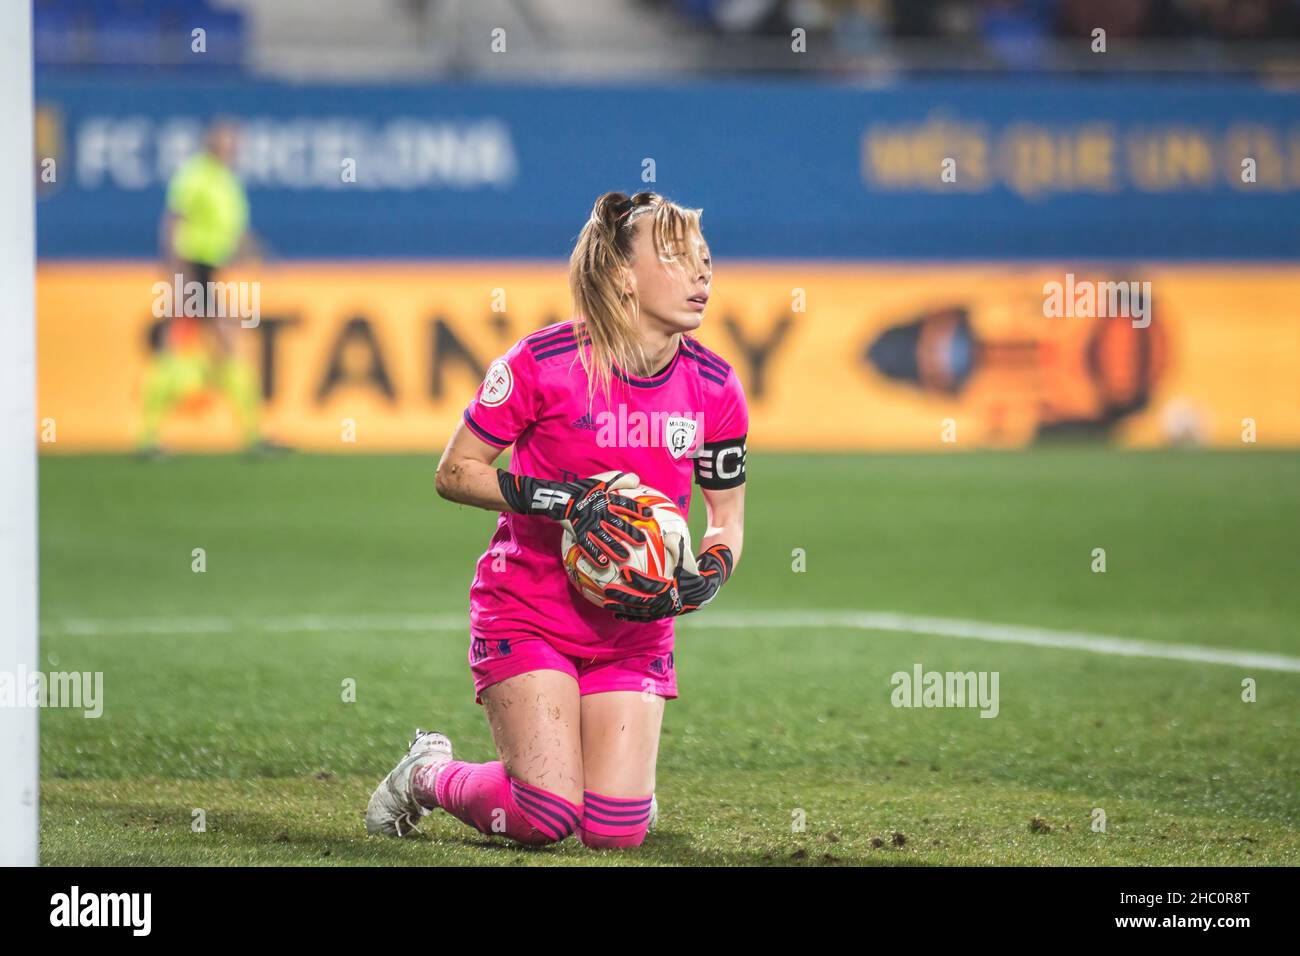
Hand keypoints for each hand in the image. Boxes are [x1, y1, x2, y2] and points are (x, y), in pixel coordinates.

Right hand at [498, 470, 653, 567]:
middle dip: (629, 533)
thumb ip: (619, 479)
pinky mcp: (578, 533)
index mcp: (605, 500)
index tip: (649, 515)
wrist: (558, 497)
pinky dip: (595, 555)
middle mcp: (599, 513)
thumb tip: (637, 478)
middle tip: (642, 541)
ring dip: (615, 547)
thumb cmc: (583, 489)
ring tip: (625, 557)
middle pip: (616, 523)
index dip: (636, 508)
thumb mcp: (601, 481)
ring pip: (604, 537)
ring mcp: (588, 524)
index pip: (623, 504)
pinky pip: (587, 546)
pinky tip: (605, 564)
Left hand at [602, 544, 733, 621]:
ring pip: (639, 612)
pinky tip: (614, 613)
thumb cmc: (691, 569)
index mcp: (673, 588)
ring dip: (621, 607)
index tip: (624, 571)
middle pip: (641, 601)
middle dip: (624, 595)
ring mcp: (662, 611)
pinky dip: (628, 616)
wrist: (703, 591)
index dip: (638, 579)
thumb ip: (676, 545)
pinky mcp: (659, 615)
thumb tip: (667, 534)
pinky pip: (642, 617)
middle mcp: (667, 603)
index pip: (652, 584)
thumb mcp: (686, 556)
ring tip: (605, 602)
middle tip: (607, 589)